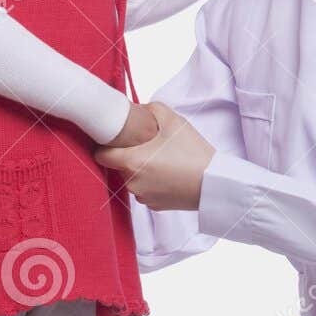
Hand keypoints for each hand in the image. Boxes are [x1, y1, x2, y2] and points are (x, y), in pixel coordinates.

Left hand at [95, 101, 215, 209]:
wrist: (213, 184)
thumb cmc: (193, 152)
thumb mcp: (173, 121)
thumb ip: (149, 109)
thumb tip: (136, 110)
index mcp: (131, 162)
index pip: (101, 154)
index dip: (106, 144)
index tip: (117, 138)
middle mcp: (132, 182)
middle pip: (118, 165)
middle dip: (128, 154)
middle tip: (147, 145)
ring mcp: (142, 196)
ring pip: (131, 178)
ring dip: (140, 169)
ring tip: (161, 160)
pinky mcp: (154, 206)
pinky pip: (144, 190)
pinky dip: (151, 182)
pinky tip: (168, 174)